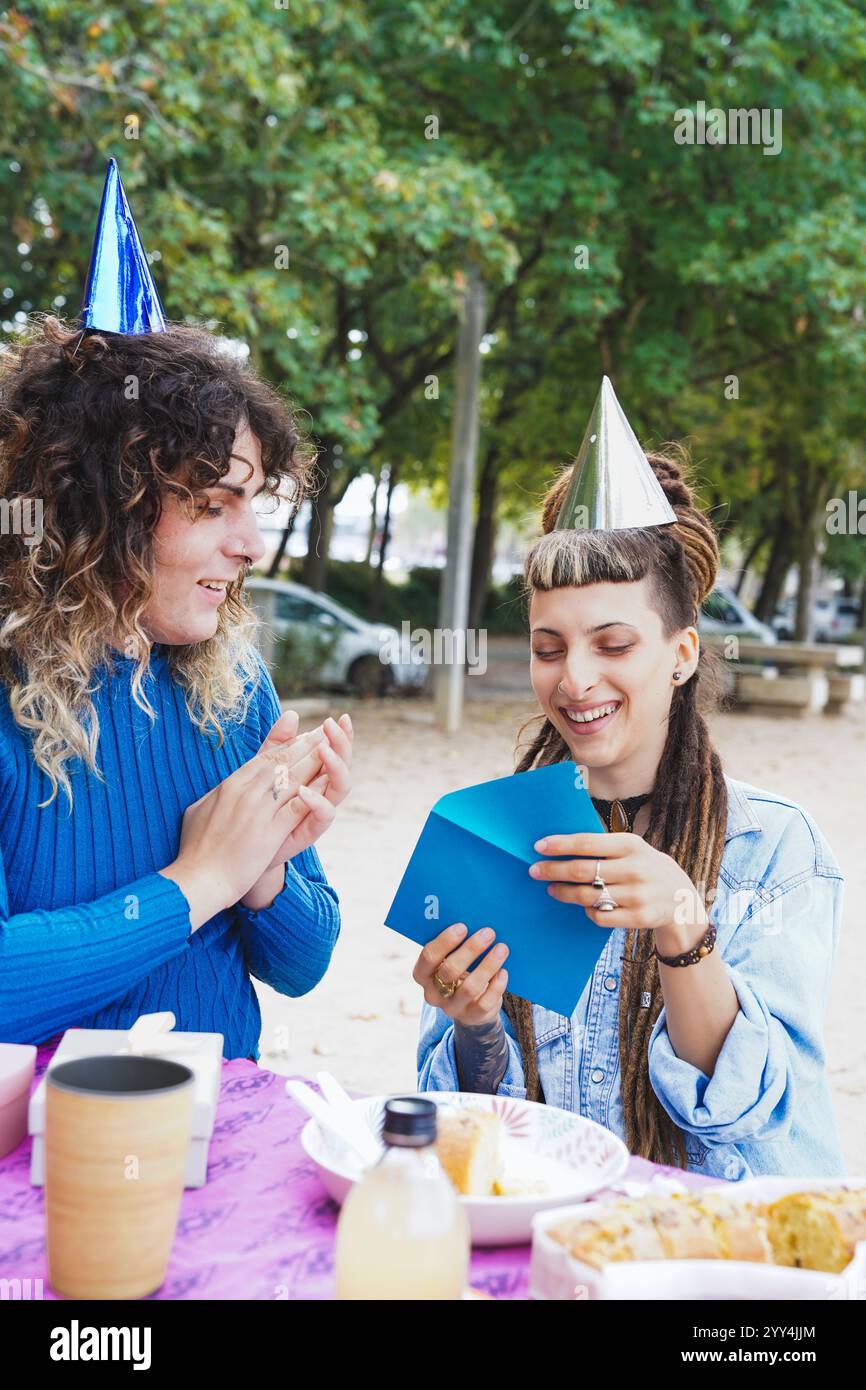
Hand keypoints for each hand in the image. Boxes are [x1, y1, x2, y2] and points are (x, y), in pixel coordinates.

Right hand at [171, 751, 326, 916]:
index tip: (302, 736)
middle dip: (305, 746)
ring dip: (314, 763)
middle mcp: (245, 792)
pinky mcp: (269, 833)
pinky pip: (297, 807)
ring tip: (330, 751)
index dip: (287, 745)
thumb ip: (218, 793)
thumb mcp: (200, 808)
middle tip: (323, 734)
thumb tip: (225, 786)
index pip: (264, 758)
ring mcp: (257, 811)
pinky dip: (313, 795)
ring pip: (292, 778)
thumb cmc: (195, 848)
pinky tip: (326, 786)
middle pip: (282, 762)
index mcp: (230, 785)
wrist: (197, 879)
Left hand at [254, 712, 352, 870]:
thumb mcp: (265, 770)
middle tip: (332, 726)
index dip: (340, 735)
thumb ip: (277, 745)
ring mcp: (317, 811)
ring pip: (341, 787)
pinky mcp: (309, 831)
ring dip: (335, 767)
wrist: (241, 851)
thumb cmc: (256, 810)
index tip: (340, 717)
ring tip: (324, 750)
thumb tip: (292, 713)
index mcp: (314, 775)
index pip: (334, 750)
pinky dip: (317, 802)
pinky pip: (324, 816)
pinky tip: (305, 790)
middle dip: (342, 744)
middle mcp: (321, 791)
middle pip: (343, 765)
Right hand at [412, 923, 509, 1025]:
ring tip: (502, 948)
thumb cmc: (459, 969)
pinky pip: (485, 1003)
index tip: (463, 926)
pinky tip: (504, 971)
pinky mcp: (472, 1017)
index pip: (428, 957)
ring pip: (470, 987)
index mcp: (422, 974)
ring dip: (488, 965)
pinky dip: (496, 985)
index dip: (445, 941)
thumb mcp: (450, 958)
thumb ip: (455, 944)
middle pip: (449, 971)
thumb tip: (474, 919)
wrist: (470, 1004)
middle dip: (470, 949)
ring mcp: (452, 1008)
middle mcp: (433, 993)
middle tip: (488, 932)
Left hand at [528, 831, 707, 951]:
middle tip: (534, 871)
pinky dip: (587, 911)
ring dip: (564, 893)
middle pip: (583, 871)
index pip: (587, 843)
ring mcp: (638, 895)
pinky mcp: (639, 917)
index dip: (560, 845)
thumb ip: (603, 846)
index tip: (538, 846)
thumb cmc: (646, 867)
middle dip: (553, 870)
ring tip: (552, 889)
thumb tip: (560, 844)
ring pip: (588, 896)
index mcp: (631, 845)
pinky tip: (581, 905)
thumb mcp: (633, 848)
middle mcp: (635, 869)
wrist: (681, 897)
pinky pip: (600, 916)